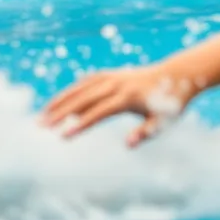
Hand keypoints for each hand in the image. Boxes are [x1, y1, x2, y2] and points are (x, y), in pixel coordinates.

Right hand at [42, 64, 194, 145]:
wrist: (178, 75)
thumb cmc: (171, 103)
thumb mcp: (163, 122)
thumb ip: (145, 133)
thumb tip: (127, 145)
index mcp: (128, 97)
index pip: (98, 112)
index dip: (80, 125)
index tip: (62, 136)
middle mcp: (116, 84)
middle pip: (83, 98)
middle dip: (61, 112)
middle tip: (41, 126)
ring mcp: (112, 77)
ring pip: (80, 88)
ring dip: (60, 100)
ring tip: (42, 115)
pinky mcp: (111, 74)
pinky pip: (86, 81)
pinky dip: (71, 90)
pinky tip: (59, 101)